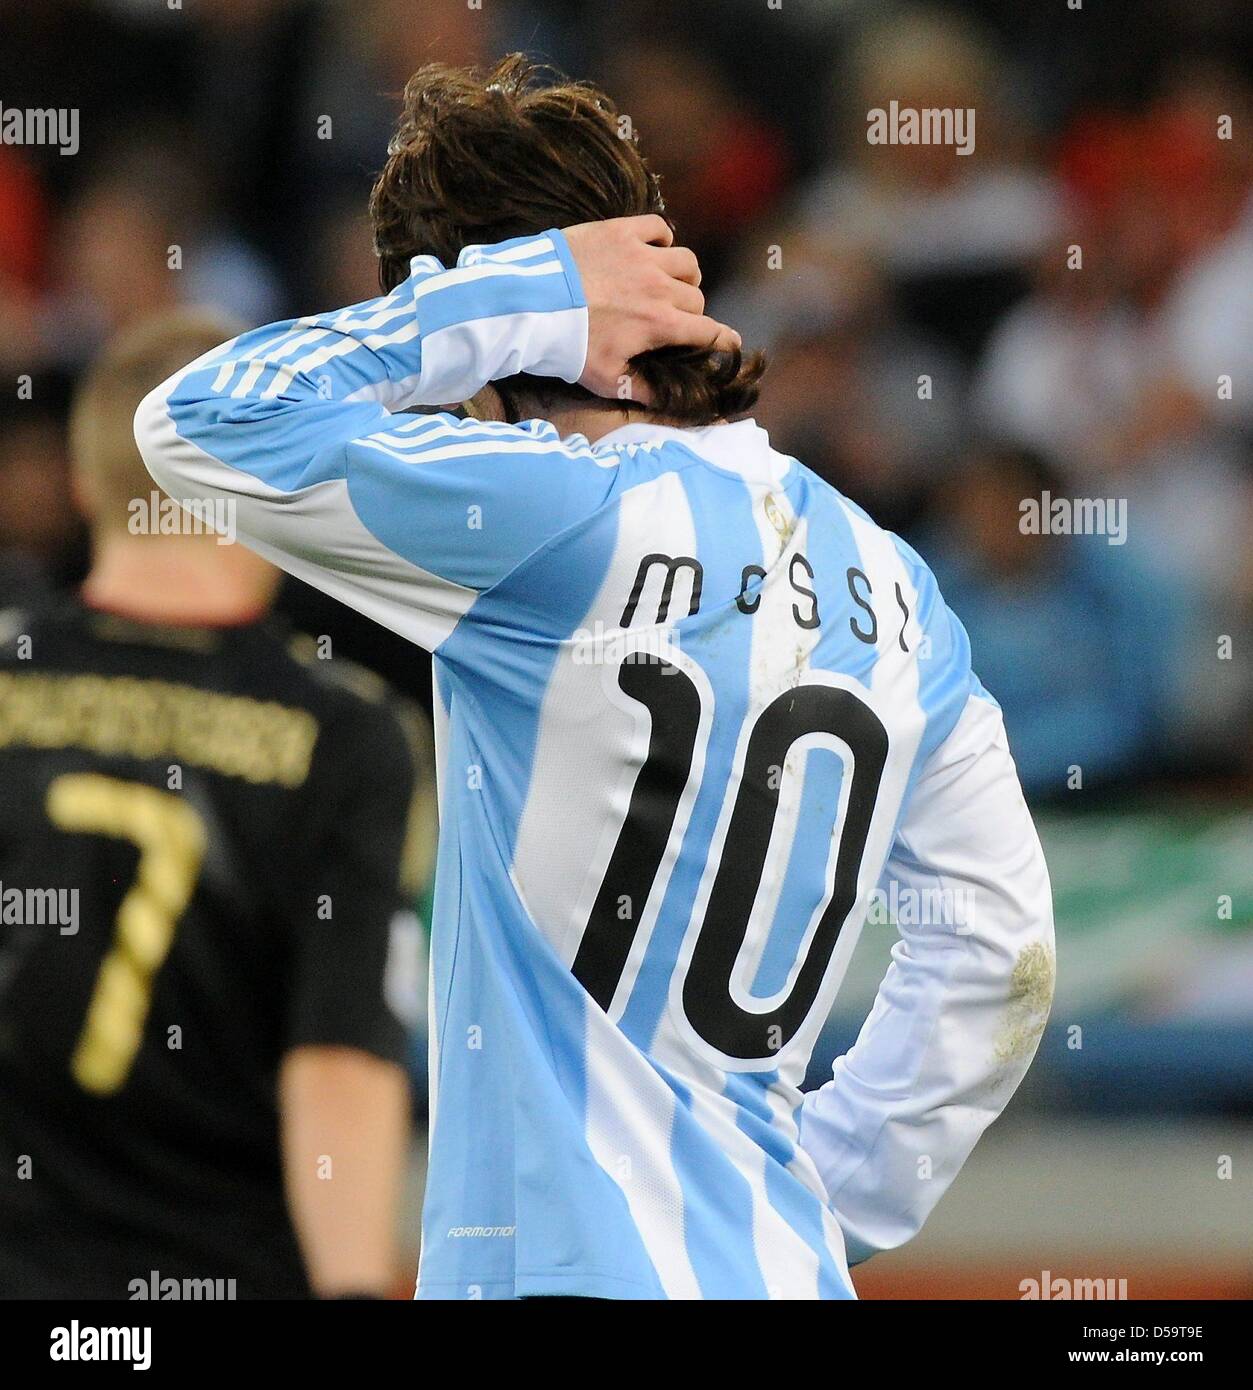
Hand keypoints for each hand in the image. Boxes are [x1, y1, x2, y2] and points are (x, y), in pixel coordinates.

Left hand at [562, 215, 741, 403]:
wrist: (531, 303)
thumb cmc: (568, 345)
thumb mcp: (604, 378)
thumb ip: (640, 388)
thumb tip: (666, 401)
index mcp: (660, 325)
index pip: (709, 331)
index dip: (724, 340)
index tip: (731, 342)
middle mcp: (660, 288)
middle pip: (696, 298)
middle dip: (692, 312)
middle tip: (676, 319)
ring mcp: (642, 256)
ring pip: (687, 262)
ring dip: (685, 276)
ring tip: (672, 284)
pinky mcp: (621, 232)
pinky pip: (659, 228)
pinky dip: (663, 239)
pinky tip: (654, 250)